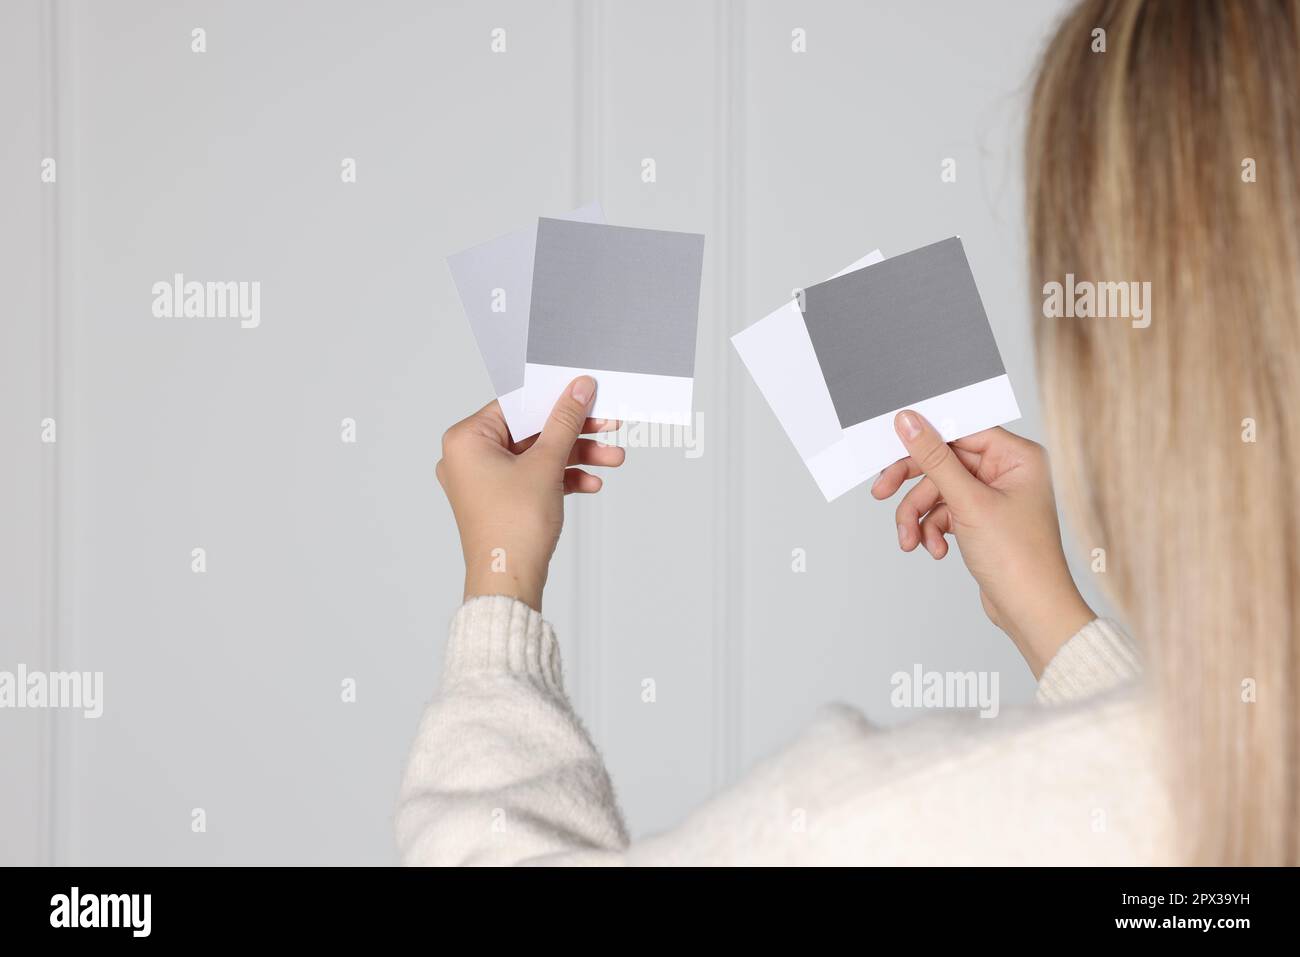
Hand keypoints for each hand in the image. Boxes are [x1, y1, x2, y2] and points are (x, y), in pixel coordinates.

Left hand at [436, 376, 624, 611]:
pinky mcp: (500, 500)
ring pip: (537, 456)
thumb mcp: (546, 464)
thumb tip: (578, 390)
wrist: (508, 581)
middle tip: (609, 426)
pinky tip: (591, 483)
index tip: (586, 395)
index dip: (556, 399)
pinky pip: (534, 478)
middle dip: (575, 433)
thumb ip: (564, 421)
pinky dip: (562, 478)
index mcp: (467, 439)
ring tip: (612, 459)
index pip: (517, 404)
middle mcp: (469, 457)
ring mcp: (484, 480)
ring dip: (576, 457)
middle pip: (531, 431)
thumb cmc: (512, 527)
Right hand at [871, 410, 1093, 676]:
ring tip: (909, 540)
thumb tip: (909, 422)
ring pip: (939, 492)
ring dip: (919, 516)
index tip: (892, 444)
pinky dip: (932, 530)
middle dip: (914, 487)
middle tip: (881, 492)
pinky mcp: (982, 521)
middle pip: (944, 462)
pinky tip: (934, 549)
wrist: (1031, 611)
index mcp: (1017, 456)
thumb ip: (934, 459)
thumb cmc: (1019, 559)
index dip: (925, 438)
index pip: (961, 431)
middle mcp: (1008, 472)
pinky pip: (944, 513)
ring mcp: (994, 497)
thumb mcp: (968, 502)